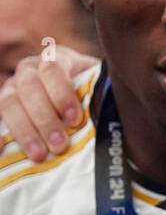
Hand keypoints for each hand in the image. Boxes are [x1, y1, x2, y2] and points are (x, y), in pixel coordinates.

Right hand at [0, 46, 97, 161]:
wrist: (79, 94)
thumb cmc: (93, 91)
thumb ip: (100, 94)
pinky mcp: (3, 107)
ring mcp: (12, 87)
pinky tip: (2, 149)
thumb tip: (107, 115)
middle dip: (44, 119)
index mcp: (56, 58)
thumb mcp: (99, 87)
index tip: (74, 119)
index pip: (52, 69)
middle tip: (59, 145)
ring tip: (40, 155)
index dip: (62, 94)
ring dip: (24, 131)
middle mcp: (30, 69)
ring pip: (9, 104)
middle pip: (29, 89)